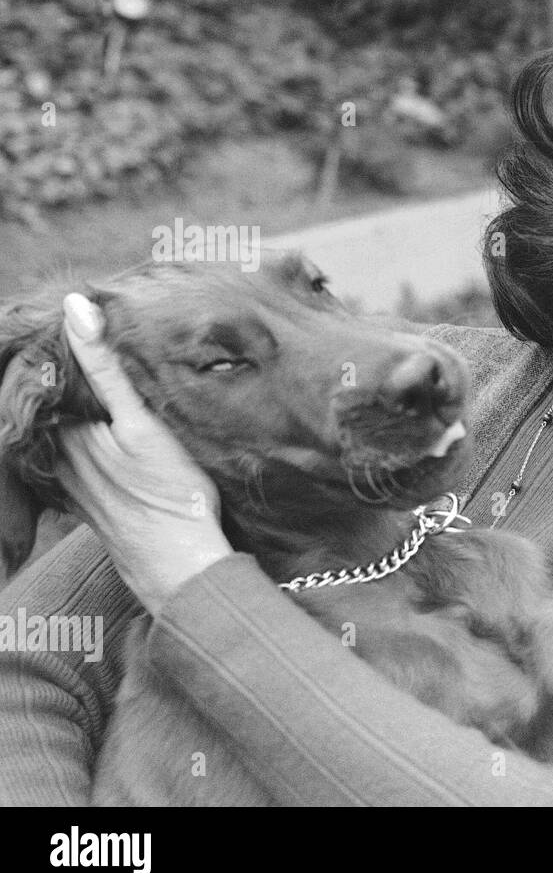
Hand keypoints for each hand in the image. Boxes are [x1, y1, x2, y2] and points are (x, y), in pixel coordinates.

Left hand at [54, 293, 232, 614]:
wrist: (179, 564)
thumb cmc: (169, 493)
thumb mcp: (141, 422)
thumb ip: (105, 366)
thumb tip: (75, 307)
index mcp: (66, 431)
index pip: (54, 373)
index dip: (70, 345)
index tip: (90, 318)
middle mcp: (58, 456)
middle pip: (57, 402)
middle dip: (72, 376)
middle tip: (104, 344)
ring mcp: (70, 482)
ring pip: (63, 430)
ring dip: (78, 407)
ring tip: (107, 385)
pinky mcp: (86, 503)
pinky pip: (72, 459)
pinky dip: (84, 440)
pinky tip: (106, 437)